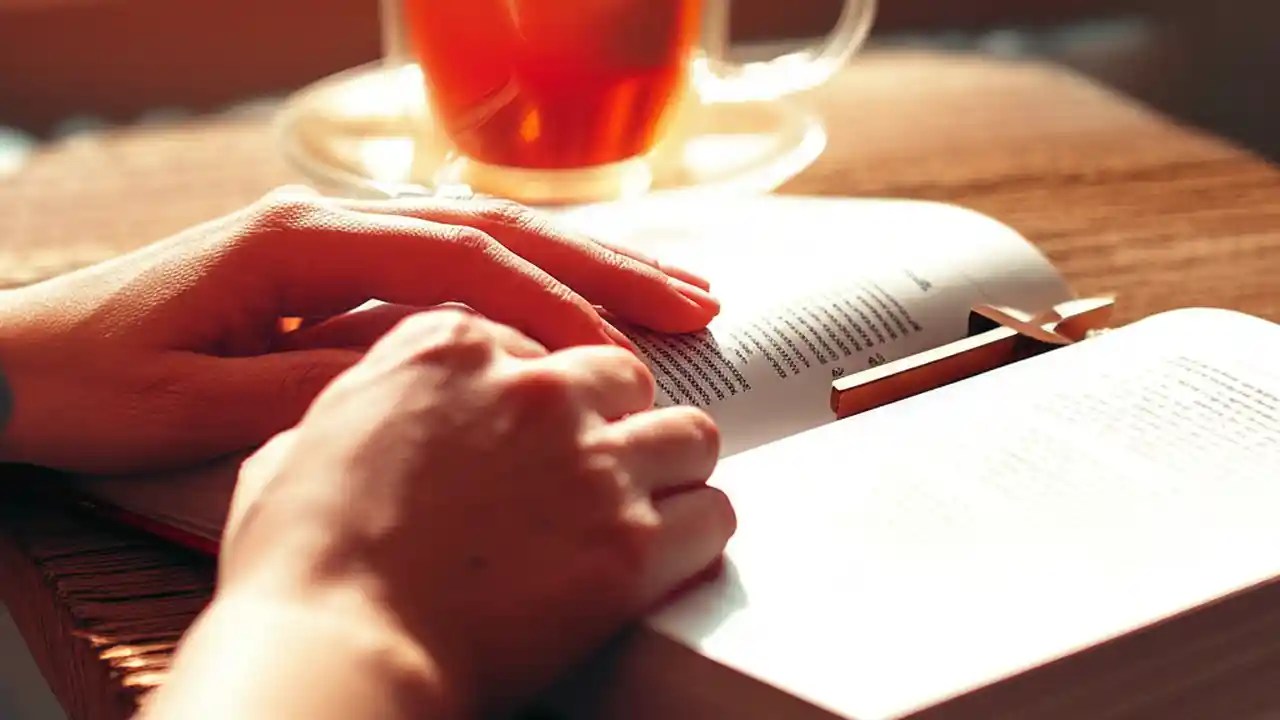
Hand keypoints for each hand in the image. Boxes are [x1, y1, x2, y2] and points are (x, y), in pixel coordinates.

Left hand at [0, 186, 717, 473]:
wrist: (17, 363)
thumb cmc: (93, 383)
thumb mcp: (197, 407)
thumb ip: (320, 389)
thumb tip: (434, 384)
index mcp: (301, 244)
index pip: (460, 263)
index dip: (553, 306)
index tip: (623, 350)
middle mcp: (329, 225)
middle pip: (495, 228)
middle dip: (602, 264)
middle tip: (693, 298)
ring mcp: (336, 242)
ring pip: (485, 236)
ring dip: (581, 263)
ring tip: (667, 289)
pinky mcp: (334, 272)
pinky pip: (454, 264)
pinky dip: (528, 280)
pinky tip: (574, 299)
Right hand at [150, 309, 734, 718]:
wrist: (337, 650)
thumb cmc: (300, 564)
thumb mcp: (296, 447)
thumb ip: (357, 411)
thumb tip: (373, 423)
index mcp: (448, 348)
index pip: (535, 339)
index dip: (538, 390)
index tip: (541, 421)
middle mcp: (534, 387)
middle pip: (620, 375)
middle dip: (612, 417)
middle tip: (596, 464)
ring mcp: (591, 459)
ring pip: (688, 432)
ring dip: (670, 465)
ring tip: (651, 501)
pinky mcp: (632, 540)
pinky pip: (713, 513)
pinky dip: (696, 533)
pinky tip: (669, 555)